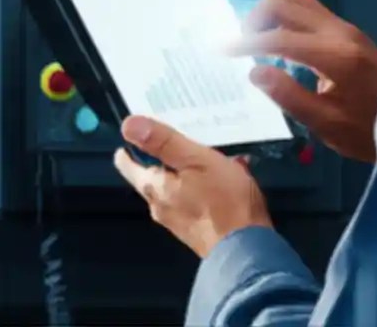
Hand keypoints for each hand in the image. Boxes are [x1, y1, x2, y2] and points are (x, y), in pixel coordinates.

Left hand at [113, 115, 271, 257]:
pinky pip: (190, 202)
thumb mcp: (196, 159)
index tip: (130, 139)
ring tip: (206, 158)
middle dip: (162, 159)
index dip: (129, 150)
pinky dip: (199, 188)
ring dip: (185, 173)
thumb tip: (129, 125)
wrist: (248, 250)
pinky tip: (220, 182)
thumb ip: (163, 142)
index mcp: (155, 187)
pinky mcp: (196, 231)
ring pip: (174, 189)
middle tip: (173, 141)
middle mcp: (160, 207)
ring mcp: (177, 222)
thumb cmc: (224, 201)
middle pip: (152, 177)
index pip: (129, 165)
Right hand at [229, 0, 376, 162]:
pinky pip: (308, 8)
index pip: (278, 39)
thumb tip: (255, 72)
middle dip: (254, 19)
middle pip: (283, 2)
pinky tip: (278, 40)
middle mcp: (339, 32)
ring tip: (256, 41)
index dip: (245, 43)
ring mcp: (344, 27)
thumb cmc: (369, 131)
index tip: (221, 50)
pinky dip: (285, 15)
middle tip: (242, 47)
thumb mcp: (327, 124)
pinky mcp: (346, 30)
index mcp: (334, 56)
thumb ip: (289, 96)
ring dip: (269, 13)